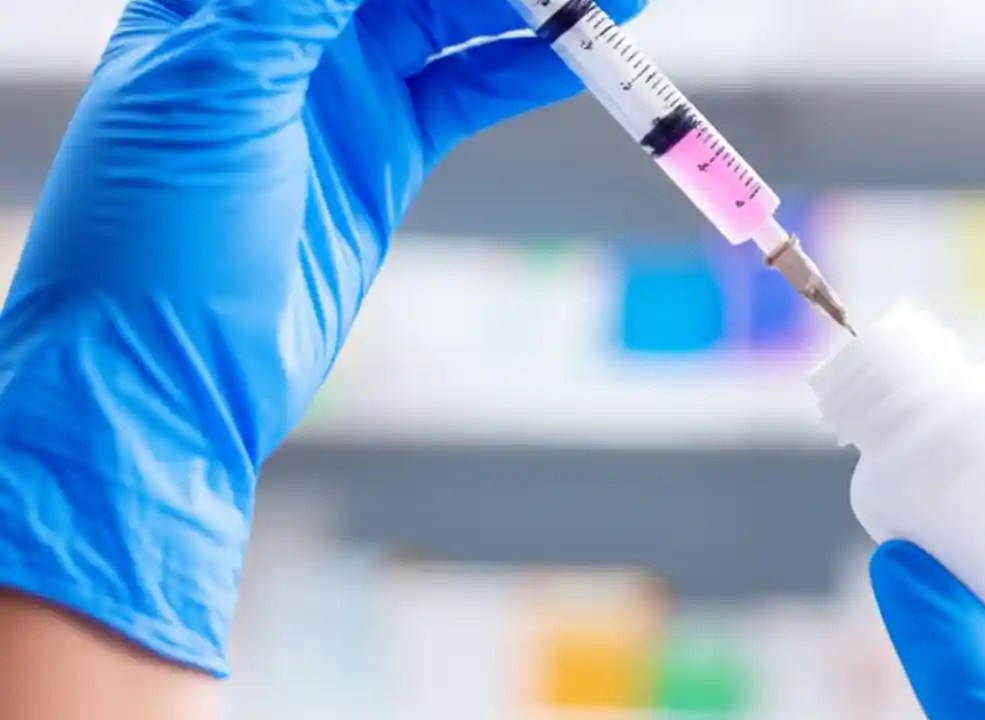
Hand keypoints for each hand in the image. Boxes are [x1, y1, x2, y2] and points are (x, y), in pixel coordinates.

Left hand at [0, 0, 642, 674]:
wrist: (171, 371)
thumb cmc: (153, 232)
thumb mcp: (220, 86)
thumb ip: (293, 3)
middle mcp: (284, 27)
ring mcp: (339, 87)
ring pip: (452, 16)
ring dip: (533, 9)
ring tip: (614, 4)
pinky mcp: (385, 150)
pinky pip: (470, 88)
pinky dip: (528, 72)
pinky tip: (584, 56)